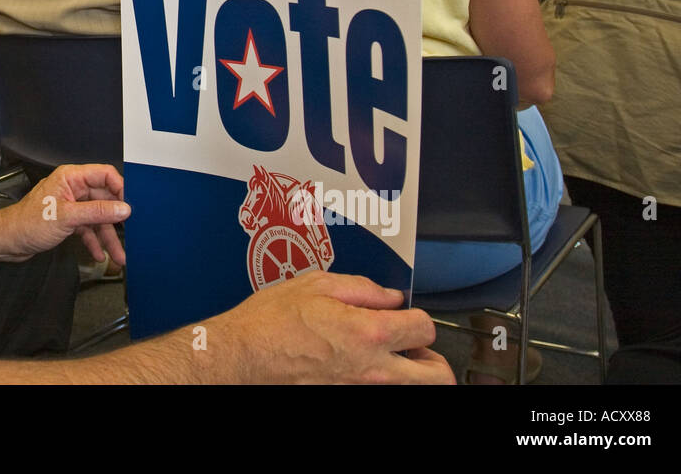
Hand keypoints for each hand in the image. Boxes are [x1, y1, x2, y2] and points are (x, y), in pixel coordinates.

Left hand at [0, 164, 128, 263]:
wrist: (8, 240)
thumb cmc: (26, 223)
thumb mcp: (67, 217)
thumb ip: (97, 212)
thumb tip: (122, 208)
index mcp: (70, 178)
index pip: (104, 175)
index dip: (120, 188)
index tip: (131, 205)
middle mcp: (72, 188)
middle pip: (104, 199)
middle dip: (116, 219)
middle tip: (131, 234)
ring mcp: (71, 205)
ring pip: (97, 218)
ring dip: (107, 236)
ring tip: (118, 255)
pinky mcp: (67, 220)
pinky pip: (87, 228)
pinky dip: (94, 241)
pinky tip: (99, 254)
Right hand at [212, 270, 453, 383]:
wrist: (244, 355)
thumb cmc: (272, 320)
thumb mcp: (318, 284)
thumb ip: (363, 289)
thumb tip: (390, 297)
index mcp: (371, 332)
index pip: (425, 328)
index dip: (417, 316)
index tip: (402, 313)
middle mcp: (374, 368)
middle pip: (436, 375)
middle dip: (432, 358)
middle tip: (412, 345)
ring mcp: (361, 388)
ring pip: (411, 388)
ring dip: (410, 372)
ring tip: (389, 356)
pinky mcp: (345, 396)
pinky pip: (379, 390)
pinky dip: (379, 378)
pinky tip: (358, 361)